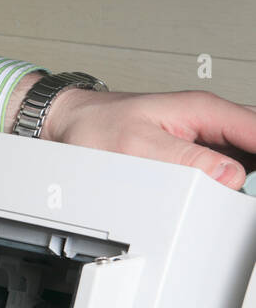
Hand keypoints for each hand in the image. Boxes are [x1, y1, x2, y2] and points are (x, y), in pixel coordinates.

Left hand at [41, 86, 255, 189]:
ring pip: (248, 150)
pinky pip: (231, 159)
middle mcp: (208, 117)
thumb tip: (229, 176)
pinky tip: (228, 191)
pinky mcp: (196, 147)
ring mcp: (204, 132)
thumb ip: (185, 161)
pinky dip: (237, 175)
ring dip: (250, 172)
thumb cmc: (95, 127)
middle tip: (249, 198)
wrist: (70, 122)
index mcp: (201, 109)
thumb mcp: (137, 146)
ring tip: (240, 198)